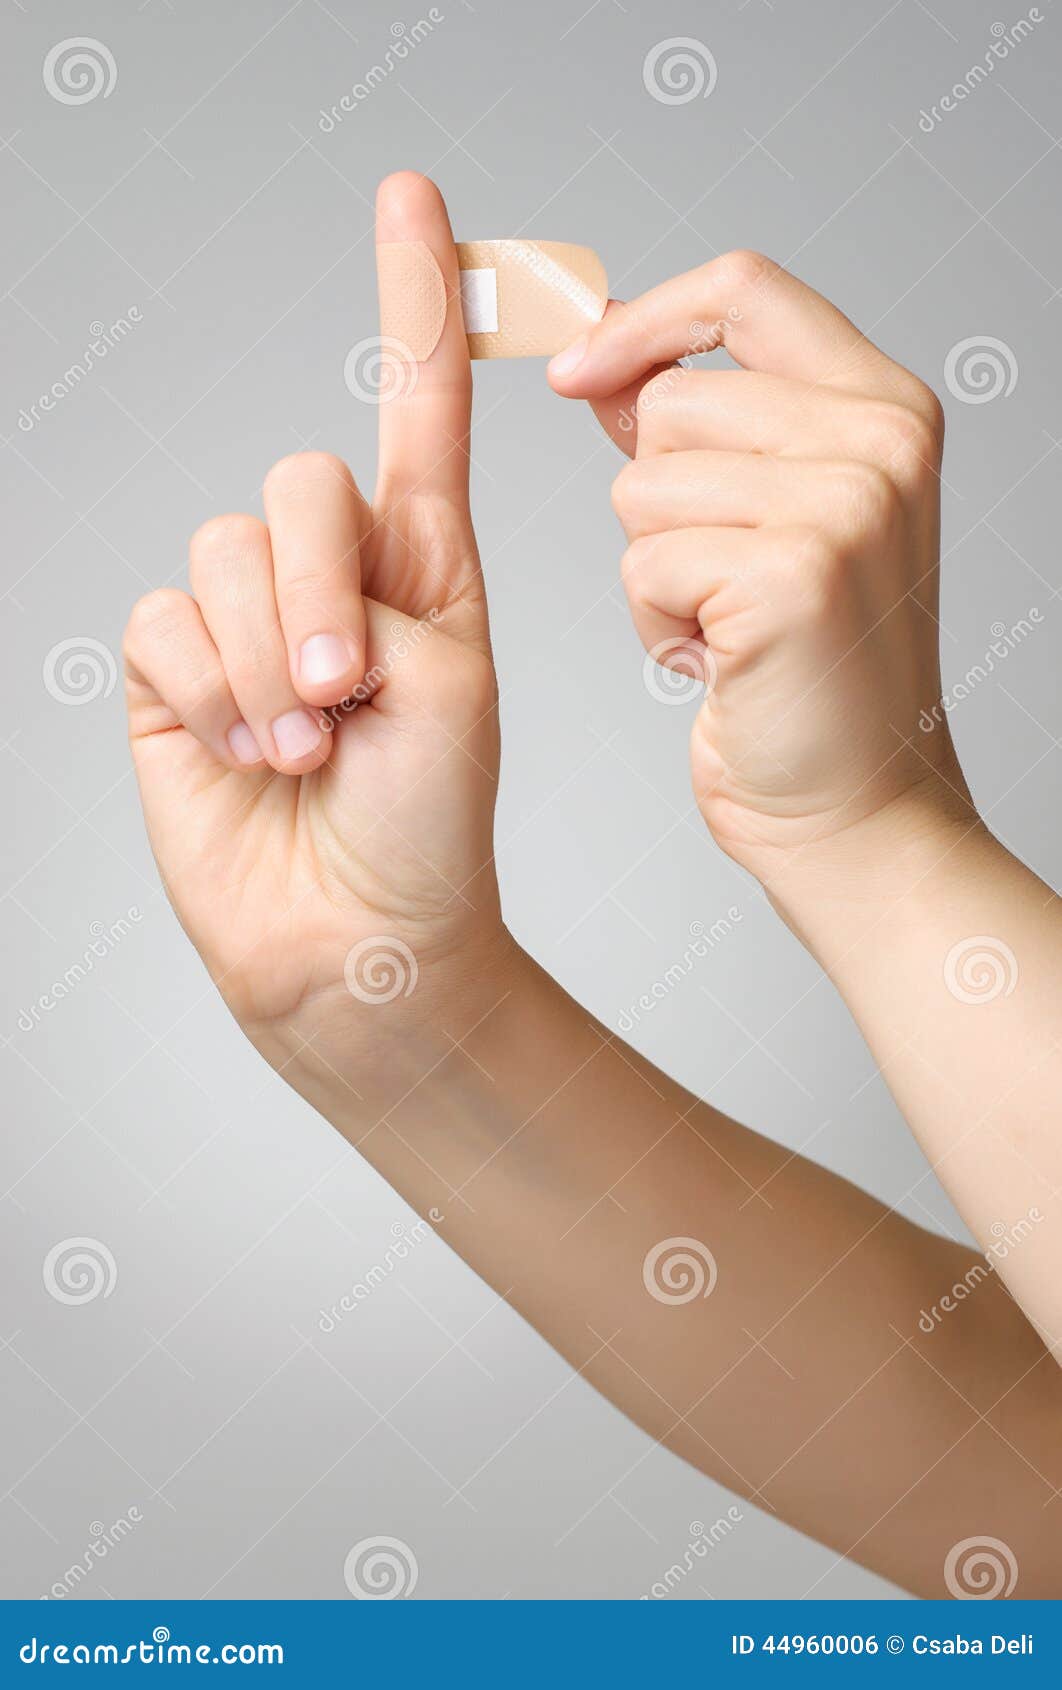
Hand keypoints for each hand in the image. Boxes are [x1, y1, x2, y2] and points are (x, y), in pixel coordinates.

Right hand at [123, 174, 509, 1100]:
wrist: (363, 934)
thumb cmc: (432, 821)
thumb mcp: (450, 684)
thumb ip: (372, 589)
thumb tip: (272, 586)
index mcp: (423, 564)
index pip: (417, 406)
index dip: (414, 301)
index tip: (413, 198)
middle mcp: (334, 577)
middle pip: (297, 483)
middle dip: (317, 590)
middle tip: (346, 696)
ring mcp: (248, 623)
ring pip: (223, 553)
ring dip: (267, 661)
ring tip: (305, 748)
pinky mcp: (173, 672)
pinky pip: (162, 622)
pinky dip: (209, 692)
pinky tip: (246, 754)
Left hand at [548, 251, 969, 896]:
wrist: (856, 810)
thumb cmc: (808, 677)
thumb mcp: (775, 521)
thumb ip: (704, 429)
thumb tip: (603, 356)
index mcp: (887, 405)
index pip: (744, 288)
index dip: (642, 319)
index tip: (573, 370)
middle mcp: (881, 439)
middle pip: (669, 401)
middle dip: (656, 500)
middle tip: (724, 581)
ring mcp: (847, 503)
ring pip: (642, 484)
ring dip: (655, 569)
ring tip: (727, 627)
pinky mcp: (794, 573)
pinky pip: (643, 561)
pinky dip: (657, 625)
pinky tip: (719, 663)